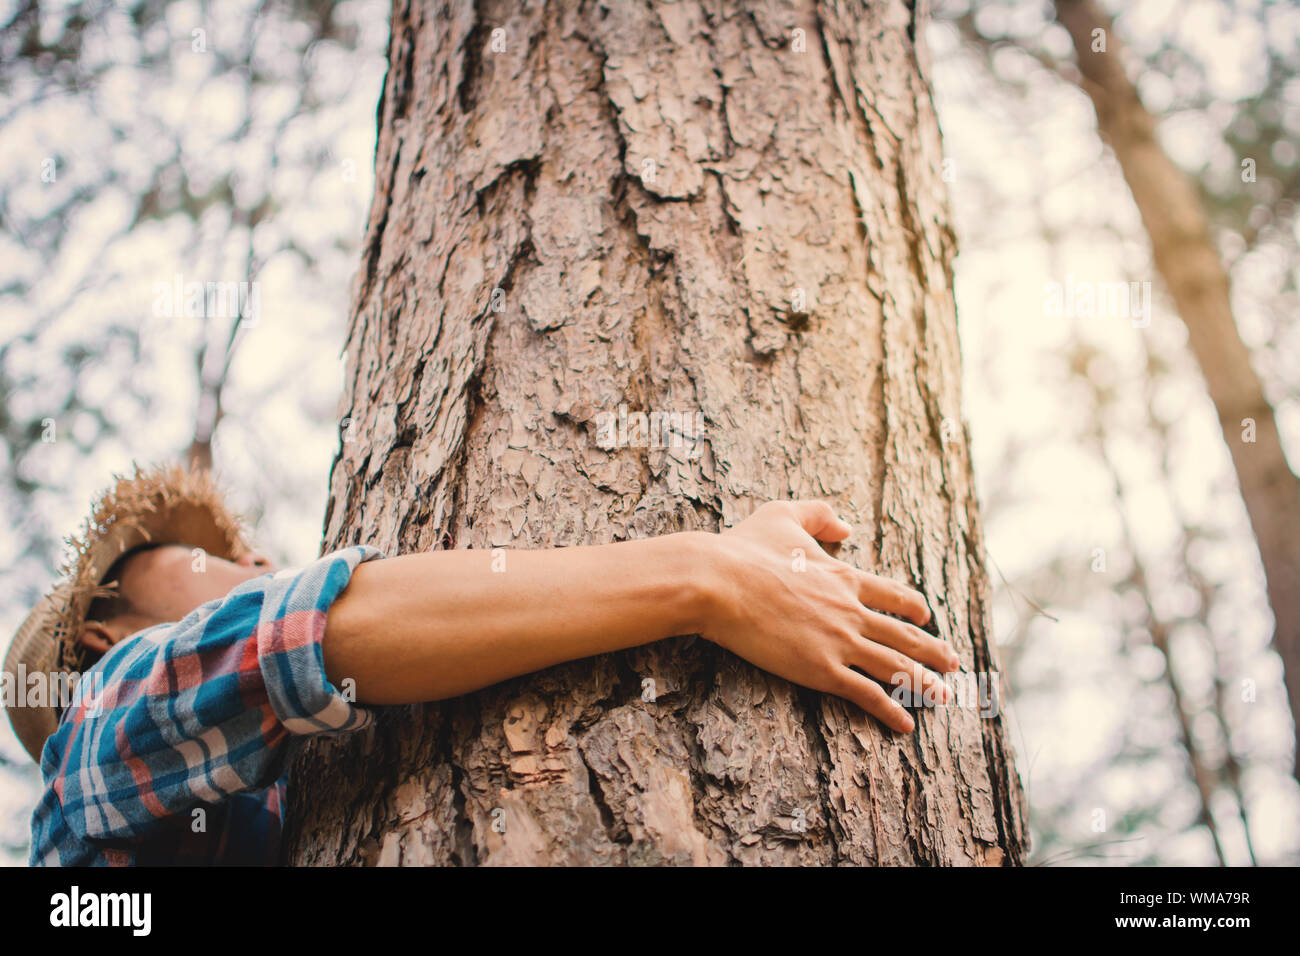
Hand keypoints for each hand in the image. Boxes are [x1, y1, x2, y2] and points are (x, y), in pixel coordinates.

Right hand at [699, 500, 957, 731]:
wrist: (719, 581)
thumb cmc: (742, 548)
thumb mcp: (783, 514)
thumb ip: (819, 514)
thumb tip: (848, 526)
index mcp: (843, 576)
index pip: (891, 594)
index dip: (913, 606)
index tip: (926, 615)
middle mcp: (851, 610)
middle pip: (904, 634)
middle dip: (932, 650)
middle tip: (952, 662)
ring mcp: (839, 642)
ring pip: (895, 667)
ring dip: (923, 683)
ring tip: (942, 696)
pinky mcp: (821, 670)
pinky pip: (867, 693)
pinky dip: (891, 709)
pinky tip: (905, 724)